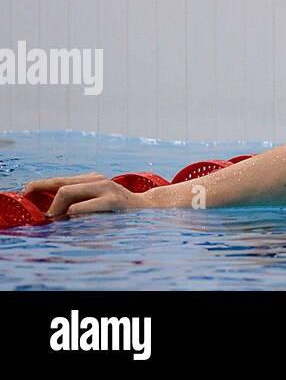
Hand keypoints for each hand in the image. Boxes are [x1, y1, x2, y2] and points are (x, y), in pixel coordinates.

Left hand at [23, 173, 153, 217]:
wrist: (147, 207)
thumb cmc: (117, 207)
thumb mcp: (98, 198)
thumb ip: (79, 199)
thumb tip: (52, 211)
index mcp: (91, 179)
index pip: (59, 180)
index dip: (39, 184)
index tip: (26, 191)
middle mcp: (96, 179)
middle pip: (60, 185)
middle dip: (46, 199)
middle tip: (45, 216)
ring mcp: (104, 188)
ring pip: (67, 192)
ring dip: (56, 208)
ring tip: (57, 219)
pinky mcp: (111, 200)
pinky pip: (82, 205)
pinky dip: (72, 212)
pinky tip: (72, 216)